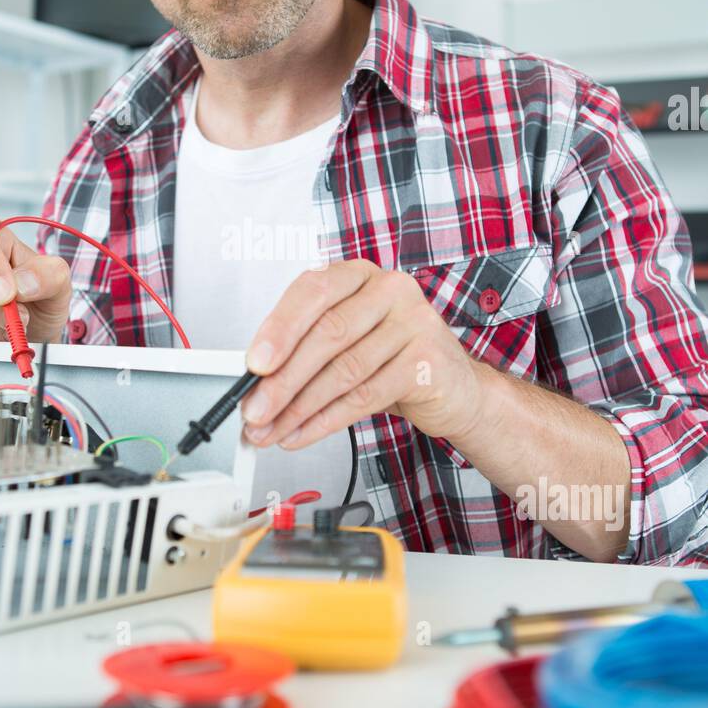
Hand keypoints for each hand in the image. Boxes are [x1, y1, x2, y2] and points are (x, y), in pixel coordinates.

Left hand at [240, 258, 482, 450]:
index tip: (253, 364)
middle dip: (283, 380)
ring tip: (273, 429)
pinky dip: (327, 420)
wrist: (453, 387)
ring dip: (299, 407)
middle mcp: (389, 289)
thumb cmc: (392, 359)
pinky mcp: (427, 360)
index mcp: (359, 274)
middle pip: (327, 333)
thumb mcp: (347, 343)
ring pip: (344, 370)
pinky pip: (365, 396)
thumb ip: (303, 350)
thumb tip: (255, 381)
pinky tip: (304, 432)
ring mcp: (414, 322)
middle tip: (255, 409)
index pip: (312, 291)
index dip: (278, 328)